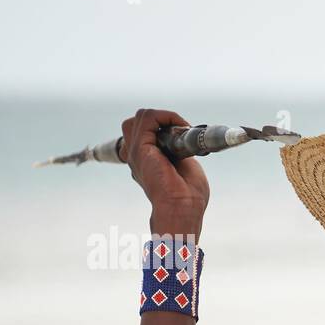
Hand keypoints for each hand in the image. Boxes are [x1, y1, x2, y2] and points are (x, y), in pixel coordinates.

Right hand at [119, 108, 209, 234]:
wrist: (183, 208)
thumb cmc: (188, 196)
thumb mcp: (186, 167)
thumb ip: (180, 152)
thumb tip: (183, 139)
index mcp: (147, 162)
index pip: (146, 134)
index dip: (166, 129)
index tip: (185, 136)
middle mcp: (138, 156)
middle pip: (137, 123)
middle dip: (160, 120)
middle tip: (180, 132)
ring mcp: (136, 152)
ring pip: (140, 117)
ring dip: (163, 117)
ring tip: (180, 129)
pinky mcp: (141, 148)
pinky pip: (148, 118)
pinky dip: (166, 116)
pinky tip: (181, 127)